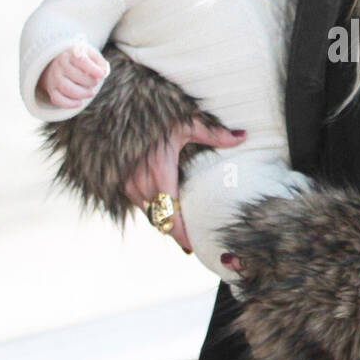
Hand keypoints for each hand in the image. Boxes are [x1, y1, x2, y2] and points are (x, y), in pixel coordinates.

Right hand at [39, 46, 108, 108]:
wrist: (61, 64)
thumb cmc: (81, 60)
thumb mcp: (91, 56)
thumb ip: (100, 63)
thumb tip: (104, 72)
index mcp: (71, 54)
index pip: (81, 60)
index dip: (92, 68)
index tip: (102, 74)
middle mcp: (60, 65)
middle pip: (74, 75)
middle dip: (90, 81)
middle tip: (95, 82)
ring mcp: (55, 77)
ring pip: (66, 88)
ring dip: (82, 93)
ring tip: (91, 92)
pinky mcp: (52, 89)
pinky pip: (57, 99)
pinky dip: (69, 104)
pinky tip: (79, 103)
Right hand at [124, 119, 246, 253]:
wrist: (118, 113)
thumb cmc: (153, 116)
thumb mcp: (185, 123)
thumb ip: (213, 134)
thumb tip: (242, 136)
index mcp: (160, 174)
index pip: (170, 217)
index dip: (181, 235)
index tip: (192, 247)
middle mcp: (142, 184)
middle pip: (160, 221)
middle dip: (175, 233)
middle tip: (190, 243)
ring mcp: (129, 185)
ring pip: (149, 215)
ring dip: (163, 222)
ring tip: (179, 231)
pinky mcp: (122, 183)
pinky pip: (140, 205)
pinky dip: (152, 211)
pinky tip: (163, 211)